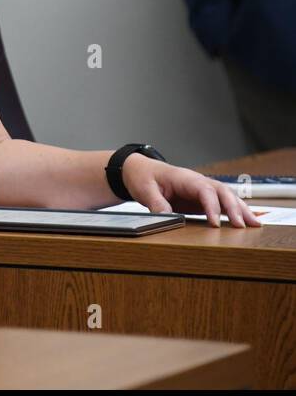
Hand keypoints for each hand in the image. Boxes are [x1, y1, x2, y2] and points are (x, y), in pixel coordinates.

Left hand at [122, 156, 262, 227]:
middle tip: (242, 225)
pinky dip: (236, 211)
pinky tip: (247, 221)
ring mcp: (202, 189)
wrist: (140, 170)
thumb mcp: (145, 189)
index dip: (211, 206)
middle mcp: (198, 181)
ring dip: (241, 210)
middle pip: (222, 191)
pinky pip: (223, 203)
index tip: (214, 223)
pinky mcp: (202, 198)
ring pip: (227, 196)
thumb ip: (156, 203)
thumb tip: (167, 217)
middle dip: (234, 208)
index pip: (204, 190)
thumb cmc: (144, 176)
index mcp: (184, 178)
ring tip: (255, 225)